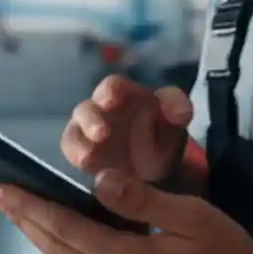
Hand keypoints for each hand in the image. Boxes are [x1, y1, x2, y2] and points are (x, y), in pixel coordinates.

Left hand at [0, 170, 252, 253]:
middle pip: (56, 250)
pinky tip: (61, 242)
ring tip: (23, 214)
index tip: (4, 188)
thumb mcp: (193, 217)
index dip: (31, 206)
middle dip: (26, 220)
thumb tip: (98, 179)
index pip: (66, 228)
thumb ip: (142, 198)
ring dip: (41, 239)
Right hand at [62, 75, 192, 183]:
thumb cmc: (161, 134)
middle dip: (92, 118)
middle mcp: (102, 108)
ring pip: (77, 127)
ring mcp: (88, 129)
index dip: (111, 91)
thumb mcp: (175, 119)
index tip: (111, 100)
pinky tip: (86, 163)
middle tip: (100, 133)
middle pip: (89, 108)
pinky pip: (72, 147)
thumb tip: (180, 112)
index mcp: (126, 95)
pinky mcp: (81, 151)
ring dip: (83, 139)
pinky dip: (76, 153)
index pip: (115, 87)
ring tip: (89, 155)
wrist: (155, 166)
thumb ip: (178, 107)